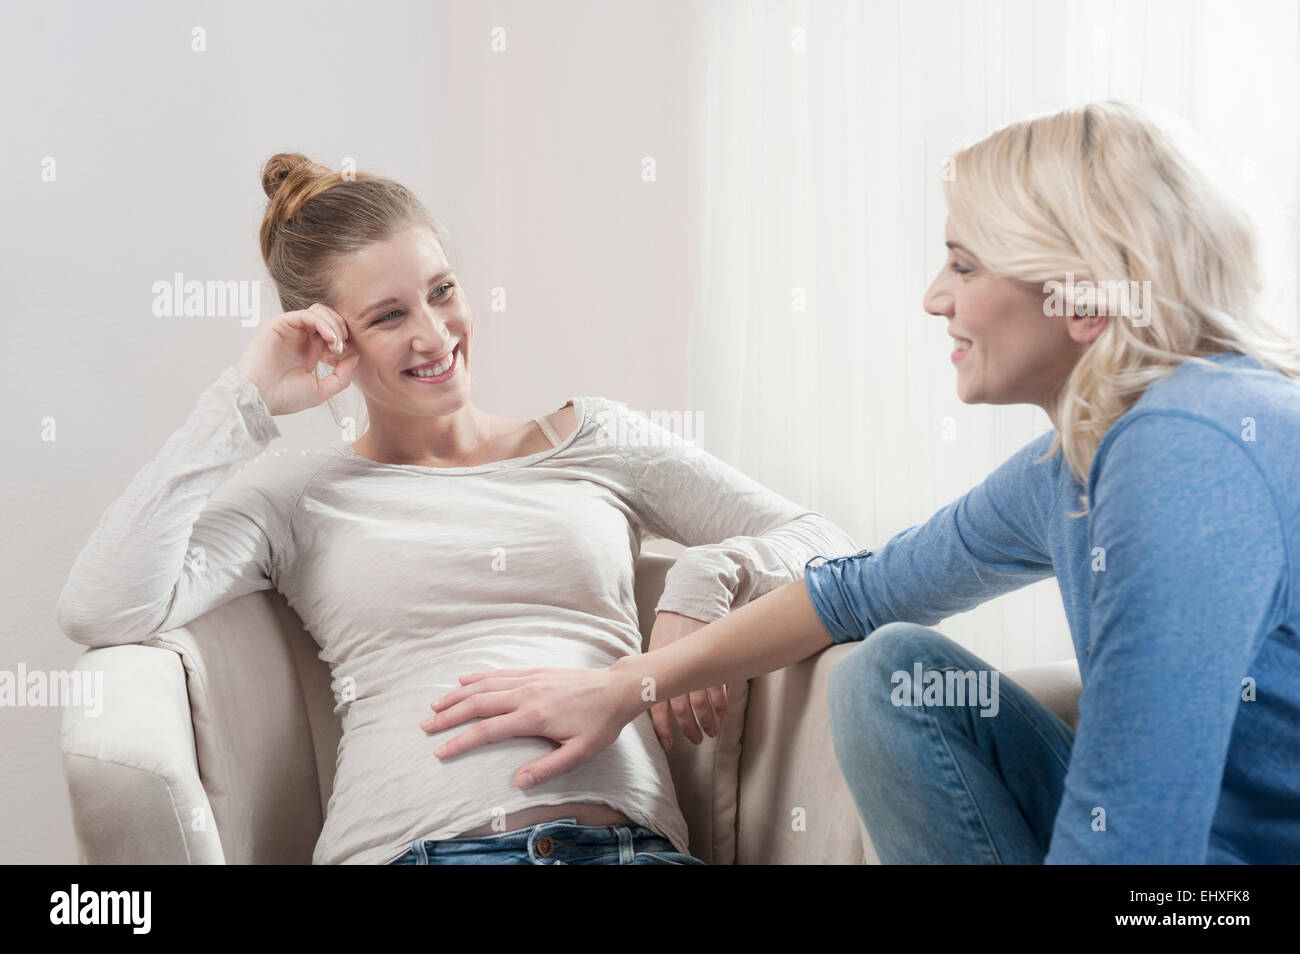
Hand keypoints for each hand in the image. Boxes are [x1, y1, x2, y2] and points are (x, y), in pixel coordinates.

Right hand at [235, 303, 359, 414]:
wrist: (260, 399)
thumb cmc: (285, 398)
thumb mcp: (322, 390)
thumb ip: (342, 375)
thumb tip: (355, 356)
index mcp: (310, 351)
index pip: (332, 331)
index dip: (344, 338)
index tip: (348, 353)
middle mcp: (300, 337)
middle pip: (327, 317)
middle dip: (341, 328)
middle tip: (344, 345)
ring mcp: (289, 329)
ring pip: (319, 311)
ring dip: (334, 325)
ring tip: (337, 344)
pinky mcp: (278, 324)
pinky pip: (306, 314)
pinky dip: (323, 324)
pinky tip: (330, 340)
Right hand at [421, 666, 647, 789]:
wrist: (617, 689)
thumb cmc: (600, 723)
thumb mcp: (580, 752)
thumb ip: (549, 767)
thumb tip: (519, 781)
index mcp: (533, 716)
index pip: (488, 730)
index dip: (461, 741)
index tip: (440, 750)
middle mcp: (526, 694)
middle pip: (477, 703)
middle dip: (449, 715)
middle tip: (426, 726)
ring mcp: (529, 679)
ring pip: (484, 685)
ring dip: (457, 695)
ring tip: (435, 705)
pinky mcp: (535, 671)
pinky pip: (500, 672)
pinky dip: (478, 676)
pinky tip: (464, 680)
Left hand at [647, 611, 726, 748]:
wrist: (690, 602)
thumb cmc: (670, 626)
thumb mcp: (655, 648)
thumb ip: (655, 671)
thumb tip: (650, 694)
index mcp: (659, 669)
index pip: (658, 706)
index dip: (663, 728)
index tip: (667, 744)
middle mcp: (677, 670)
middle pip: (682, 708)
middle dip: (689, 728)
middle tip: (696, 741)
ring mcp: (697, 666)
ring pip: (702, 701)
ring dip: (707, 720)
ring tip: (711, 732)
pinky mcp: (713, 660)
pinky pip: (718, 686)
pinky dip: (721, 702)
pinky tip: (722, 713)